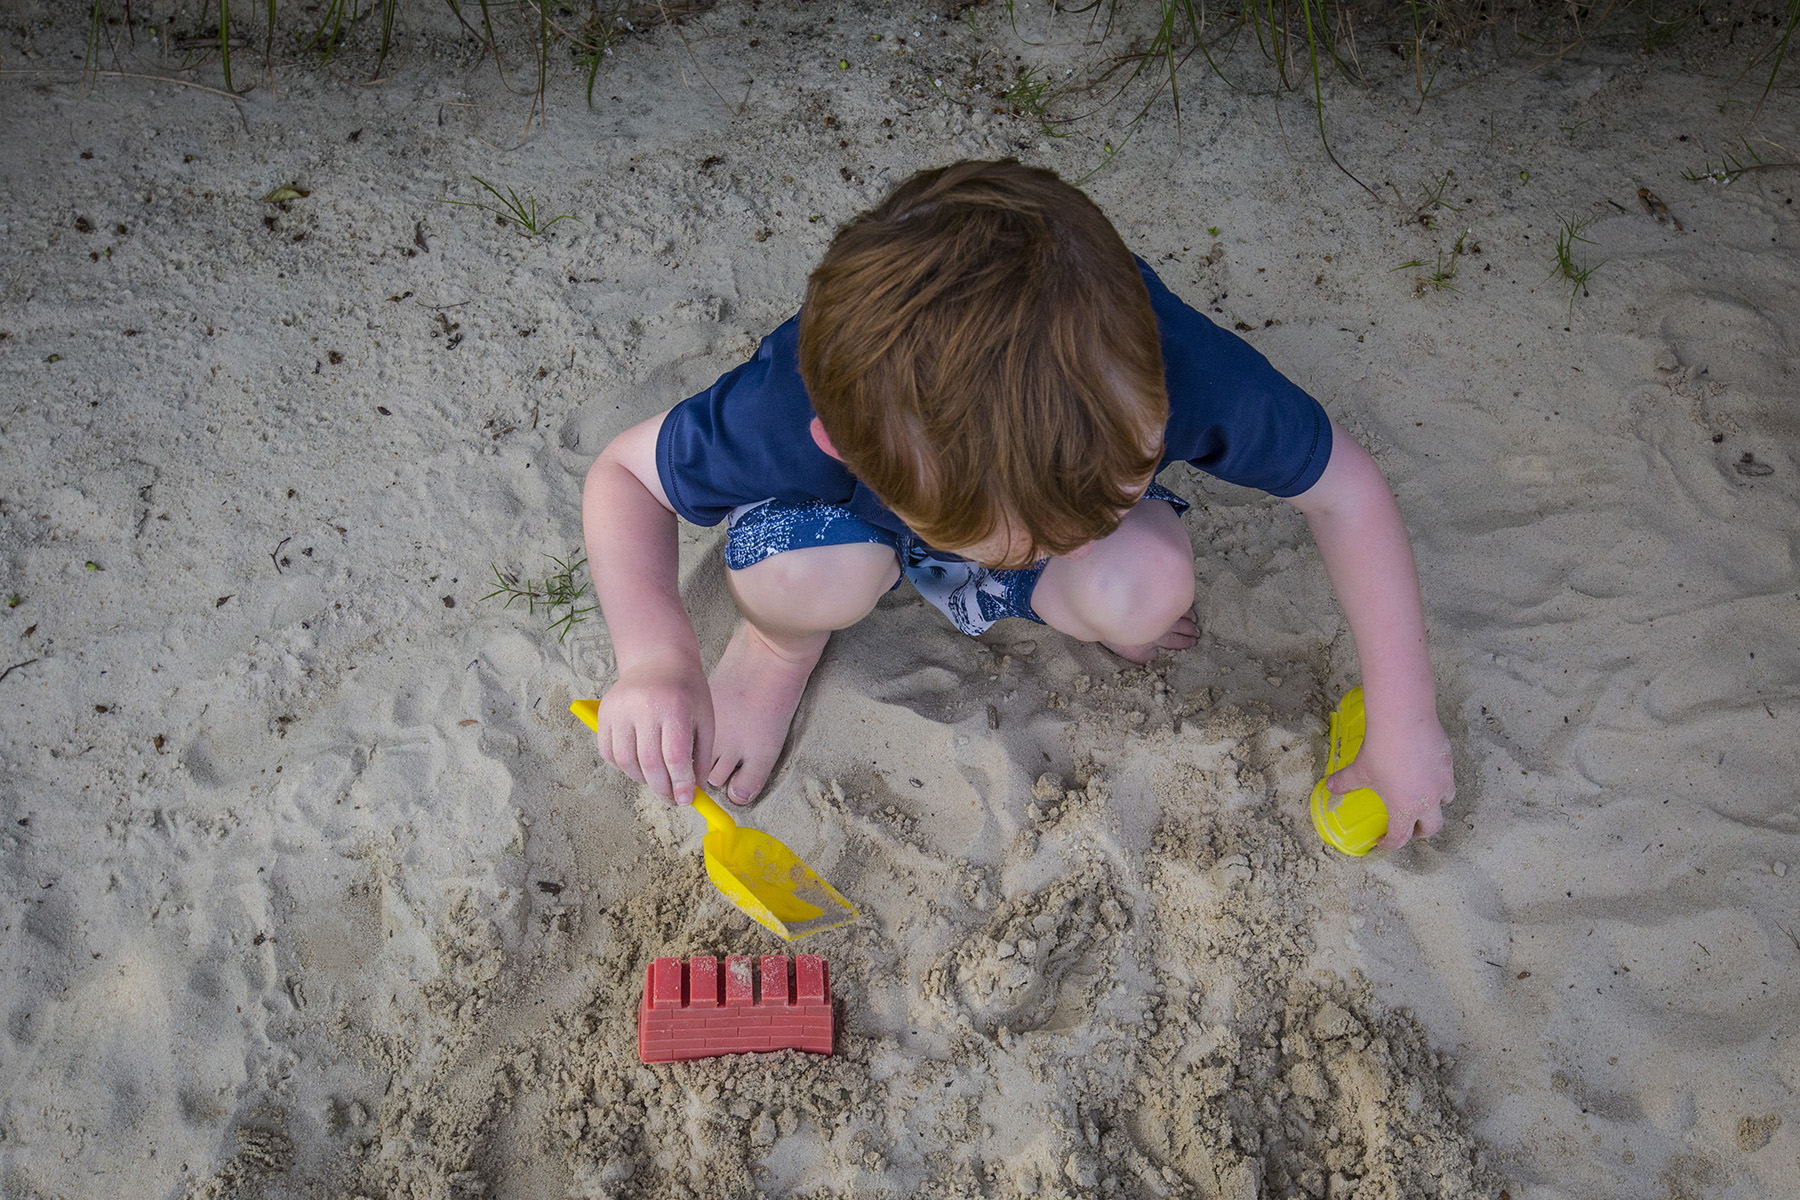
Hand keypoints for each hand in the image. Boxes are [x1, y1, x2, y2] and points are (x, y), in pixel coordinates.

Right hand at [593, 651, 713, 804]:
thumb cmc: (687, 691)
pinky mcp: (604, 712)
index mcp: (673, 706)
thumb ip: (701, 756)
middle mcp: (642, 706)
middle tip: (673, 799)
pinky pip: (608, 752)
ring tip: (657, 781)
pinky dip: (623, 767)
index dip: (680, 783)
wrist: (658, 660)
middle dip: (662, 789)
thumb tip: (693, 792)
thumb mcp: (704, 719)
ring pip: (625, 762)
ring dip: (642, 780)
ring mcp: (619, 709)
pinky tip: (639, 766)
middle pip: (648, 763)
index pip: (674, 756)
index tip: (686, 799)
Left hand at [1325, 712, 1453, 850]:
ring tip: (1422, 797)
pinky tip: (1427, 769)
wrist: (1404, 721)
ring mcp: (1442, 781)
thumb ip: (1345, 782)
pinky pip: (1447, 777)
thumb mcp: (1359, 769)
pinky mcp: (1449, 762)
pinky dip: (1439, 780)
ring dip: (1435, 805)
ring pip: (1446, 801)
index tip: (1384, 841)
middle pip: (1432, 827)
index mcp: (1405, 808)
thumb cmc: (1381, 750)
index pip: (1401, 837)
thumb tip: (1330, 787)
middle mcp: (1428, 799)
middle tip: (1410, 828)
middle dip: (1421, 832)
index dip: (1390, 843)